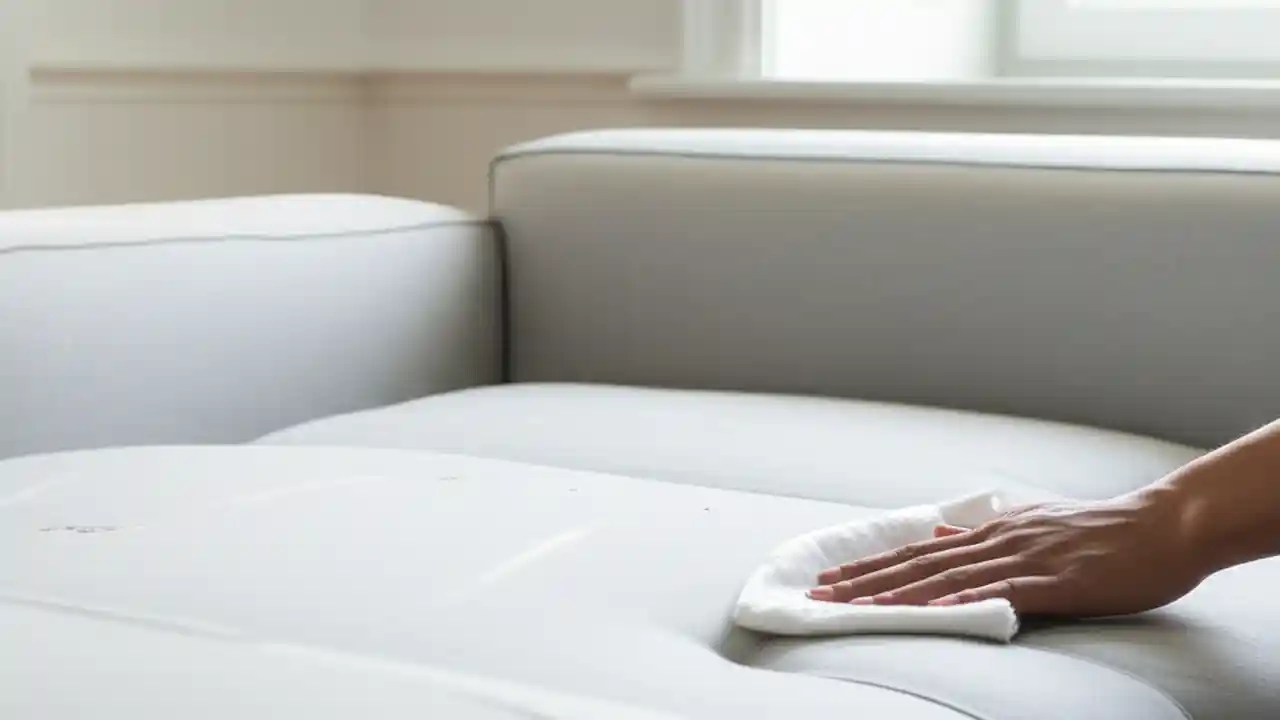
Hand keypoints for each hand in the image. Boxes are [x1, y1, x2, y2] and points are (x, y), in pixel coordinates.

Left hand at [808, 493, 1209, 616]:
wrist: (1162, 526)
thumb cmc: (1103, 531)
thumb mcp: (1035, 523)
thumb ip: (988, 532)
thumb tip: (945, 530)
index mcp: (993, 532)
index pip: (919, 551)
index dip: (873, 566)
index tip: (833, 578)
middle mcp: (997, 541)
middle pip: (919, 564)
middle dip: (867, 581)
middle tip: (822, 595)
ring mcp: (1023, 558)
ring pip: (947, 578)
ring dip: (899, 593)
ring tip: (858, 606)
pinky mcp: (1053, 580)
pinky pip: (999, 592)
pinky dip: (962, 601)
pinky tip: (932, 611)